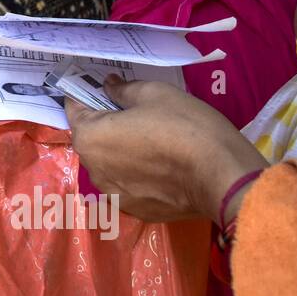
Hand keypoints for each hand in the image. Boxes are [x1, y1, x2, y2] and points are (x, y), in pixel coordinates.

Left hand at [62, 76, 266, 223]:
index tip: (101, 87)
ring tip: (148, 139)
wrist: (222, 176)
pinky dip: (136, 172)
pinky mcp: (136, 210)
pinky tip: (160, 164)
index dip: (86, 95)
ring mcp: (113, 195)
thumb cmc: (184, 126)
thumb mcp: (154, 94)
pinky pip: (127, 183)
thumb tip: (108, 85)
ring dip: (119, 150)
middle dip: (104, 123)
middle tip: (132, 111)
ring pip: (109, 163)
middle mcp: (93, 170)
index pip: (75, 110)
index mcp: (90, 139)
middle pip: (91, 138)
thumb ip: (122, 90)